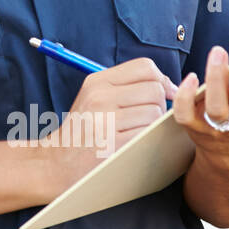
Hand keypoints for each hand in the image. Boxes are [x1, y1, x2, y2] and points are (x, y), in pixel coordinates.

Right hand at [42, 57, 177, 190]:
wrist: (59, 161)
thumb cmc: (83, 129)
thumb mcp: (95, 97)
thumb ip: (126, 86)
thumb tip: (169, 85)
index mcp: (97, 81)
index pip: (144, 67)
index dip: (161, 79)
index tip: (164, 93)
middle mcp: (100, 96)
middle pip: (154, 89)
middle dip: (159, 103)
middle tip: (148, 116)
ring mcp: (106, 119)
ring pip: (154, 112)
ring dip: (154, 123)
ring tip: (137, 130)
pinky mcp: (113, 142)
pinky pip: (148, 132)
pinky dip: (149, 137)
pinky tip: (136, 142)